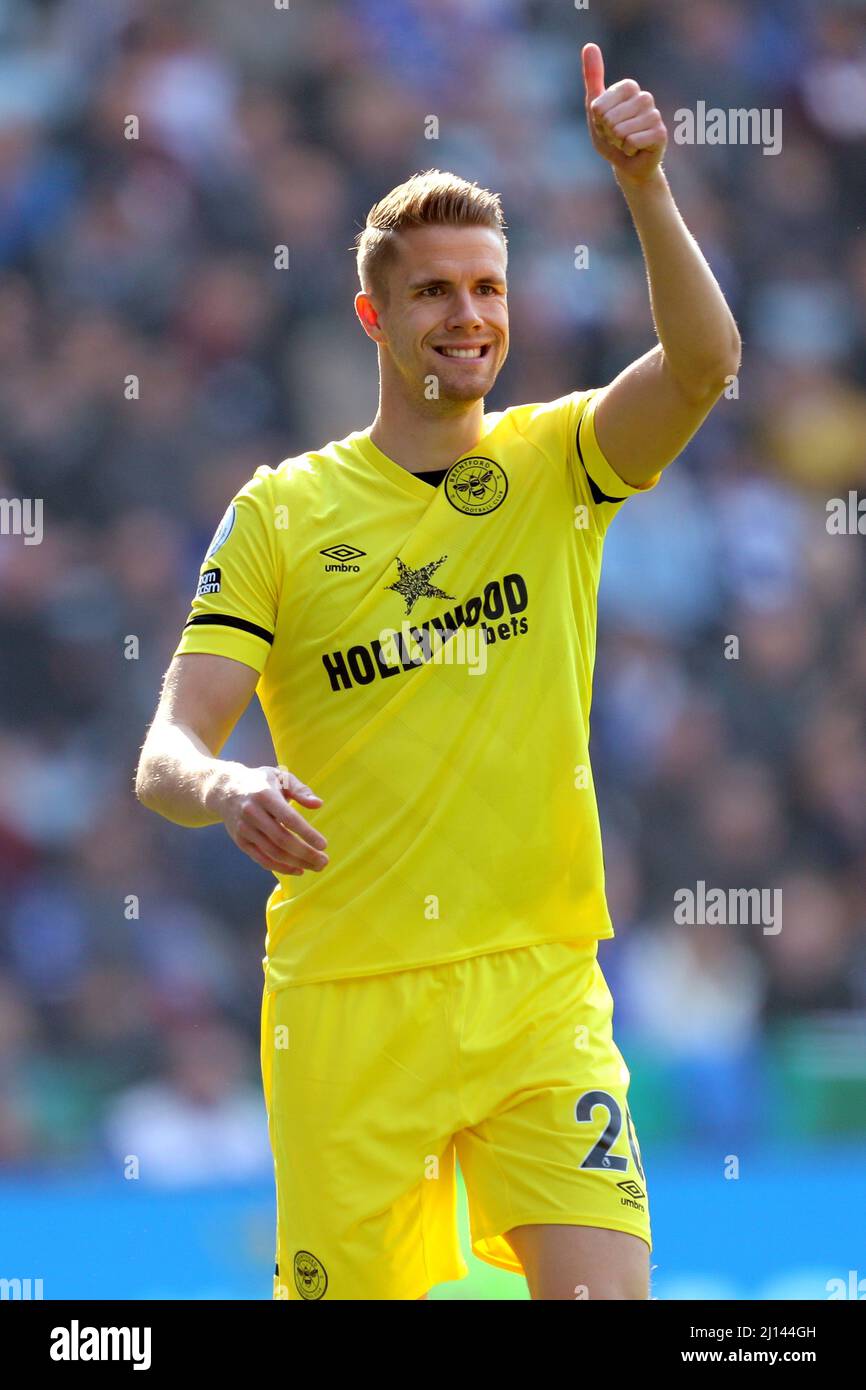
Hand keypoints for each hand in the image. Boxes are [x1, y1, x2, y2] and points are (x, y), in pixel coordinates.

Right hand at [210, 764, 328, 875]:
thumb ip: (300, 790)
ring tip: (316, 866)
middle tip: (324, 861)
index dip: (306, 833)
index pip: (288, 818)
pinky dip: (281, 868)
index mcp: (265, 795)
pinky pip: (262, 859)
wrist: (224, 790)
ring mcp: (244, 830)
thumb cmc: (260, 782)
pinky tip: (298, 870)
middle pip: (281, 839)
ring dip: (297, 863)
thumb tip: (318, 804)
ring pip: (273, 853)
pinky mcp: (241, 842)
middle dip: (305, 853)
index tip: (323, 845)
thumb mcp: (280, 777)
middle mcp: (252, 813)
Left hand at [582, 42, 666, 184]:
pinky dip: (628, 151)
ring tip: (626, 143)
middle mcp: (644, 97)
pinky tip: (636, 150)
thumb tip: (589, 45)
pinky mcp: (660, 133)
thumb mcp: (596, 109)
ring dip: (618, 143)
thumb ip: (593, 77)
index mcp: (629, 87)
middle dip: (608, 134)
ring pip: (620, 132)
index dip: (598, 121)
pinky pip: (631, 142)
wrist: (628, 164)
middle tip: (617, 137)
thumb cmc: (611, 137)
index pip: (599, 107)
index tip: (606, 124)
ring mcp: (654, 115)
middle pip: (609, 119)